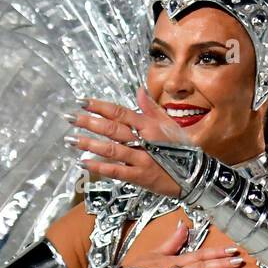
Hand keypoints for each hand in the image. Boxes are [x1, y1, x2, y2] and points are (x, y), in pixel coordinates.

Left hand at [72, 86, 193, 197]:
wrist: (197, 176)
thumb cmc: (183, 150)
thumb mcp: (169, 125)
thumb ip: (151, 108)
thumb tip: (139, 90)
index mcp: (150, 125)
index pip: (120, 112)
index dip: (99, 106)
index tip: (82, 101)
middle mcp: (145, 140)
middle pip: (112, 128)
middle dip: (89, 122)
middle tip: (70, 118)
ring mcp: (142, 159)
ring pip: (112, 149)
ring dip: (89, 144)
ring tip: (71, 140)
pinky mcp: (140, 176)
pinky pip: (116, 170)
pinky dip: (100, 167)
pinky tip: (84, 162)